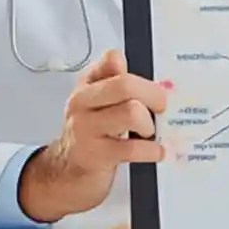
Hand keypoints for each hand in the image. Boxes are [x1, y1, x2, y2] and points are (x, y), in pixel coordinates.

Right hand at [18, 49, 167, 221]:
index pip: (111, 61)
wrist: (66, 171)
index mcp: (86, 86)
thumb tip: (119, 57)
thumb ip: (110, 79)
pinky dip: (151, 150)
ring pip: (131, 112)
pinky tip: (156, 151)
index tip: (156, 86)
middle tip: (162, 107)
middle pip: (125, 84)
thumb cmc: (89, 133)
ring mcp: (87, 129)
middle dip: (153, 95)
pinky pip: (132, 148)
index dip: (138, 70)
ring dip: (149, 123)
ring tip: (149, 131)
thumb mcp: (96, 103)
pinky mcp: (96, 155)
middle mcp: (82, 103)